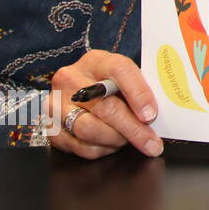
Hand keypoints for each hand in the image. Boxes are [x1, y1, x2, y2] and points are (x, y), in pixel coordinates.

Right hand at [47, 49, 162, 158]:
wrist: (77, 91)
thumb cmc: (110, 86)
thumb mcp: (124, 79)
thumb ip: (140, 89)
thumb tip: (158, 114)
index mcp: (96, 61)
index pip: (119, 70)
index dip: (138, 93)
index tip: (151, 115)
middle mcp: (71, 78)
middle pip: (105, 107)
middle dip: (133, 129)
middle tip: (152, 143)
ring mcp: (56, 102)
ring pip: (89, 129)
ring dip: (115, 140)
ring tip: (129, 141)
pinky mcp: (50, 126)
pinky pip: (78, 145)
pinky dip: (100, 149)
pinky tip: (112, 145)